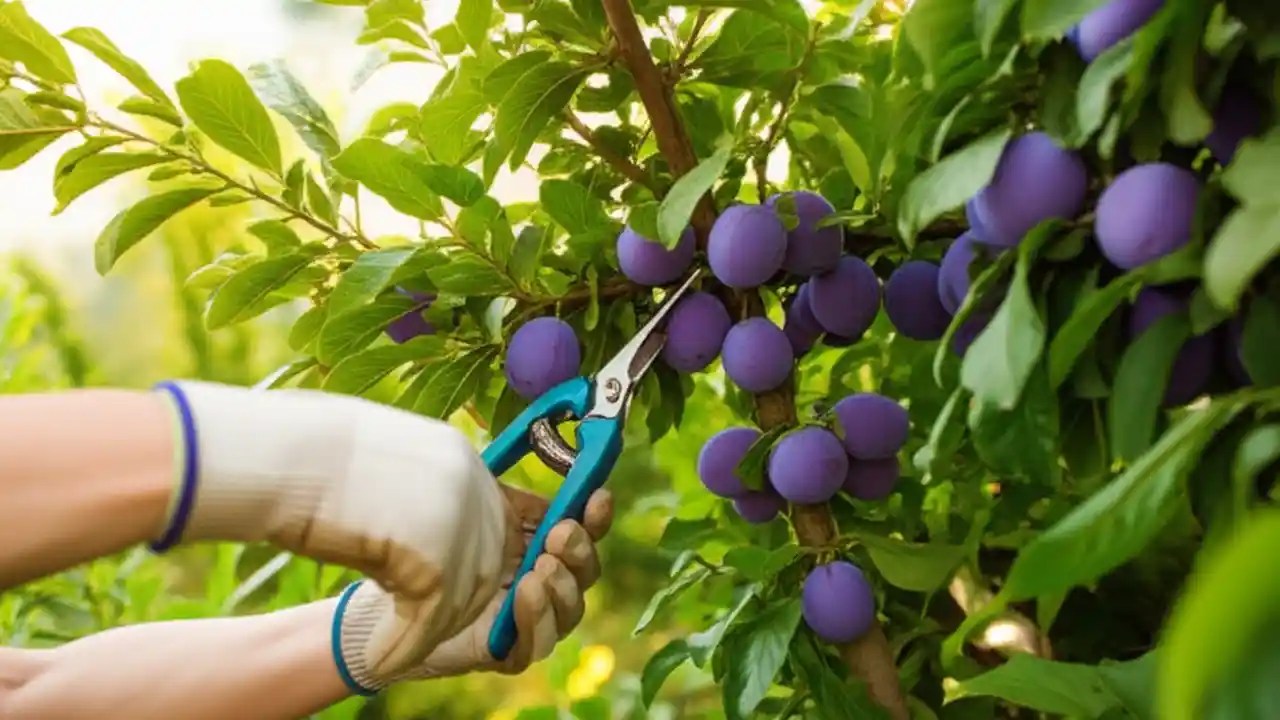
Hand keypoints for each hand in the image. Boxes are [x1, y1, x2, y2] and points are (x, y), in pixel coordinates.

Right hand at [151, 380, 508, 654]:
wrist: (278, 457)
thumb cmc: (309, 457)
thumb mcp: (385, 464)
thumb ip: (422, 492)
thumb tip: (436, 529)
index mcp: (460, 457)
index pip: (500, 522)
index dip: (482, 563)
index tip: (460, 592)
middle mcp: (470, 486)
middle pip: (487, 566)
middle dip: (458, 604)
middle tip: (420, 629)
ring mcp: (458, 520)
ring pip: (463, 598)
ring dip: (428, 631)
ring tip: (391, 648)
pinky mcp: (433, 557)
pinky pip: (430, 618)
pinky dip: (406, 646)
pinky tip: (383, 659)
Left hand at [333, 486, 612, 691]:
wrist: (393, 591)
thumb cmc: (441, 545)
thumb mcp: (479, 511)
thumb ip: (515, 502)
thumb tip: (553, 488)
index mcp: (543, 546)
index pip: (584, 533)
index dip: (596, 517)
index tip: (598, 497)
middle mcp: (546, 585)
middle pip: (586, 573)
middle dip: (578, 552)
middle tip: (559, 534)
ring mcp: (531, 622)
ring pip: (571, 612)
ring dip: (561, 588)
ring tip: (539, 569)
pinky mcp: (509, 652)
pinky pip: (538, 645)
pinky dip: (537, 620)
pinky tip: (524, 594)